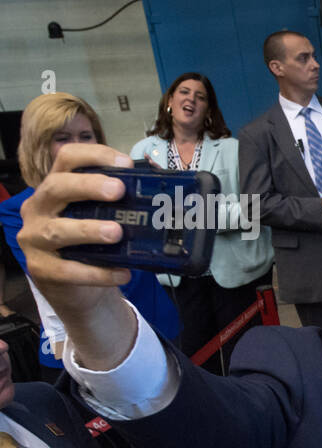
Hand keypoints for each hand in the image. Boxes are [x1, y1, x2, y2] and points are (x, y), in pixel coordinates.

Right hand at [19, 144, 133, 311]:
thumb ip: (119, 202)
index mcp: (55, 187)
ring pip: (57, 230)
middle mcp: (38, 208)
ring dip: (89, 230)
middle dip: (88, 186)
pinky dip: (97, 273)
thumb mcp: (99, 217)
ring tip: (116, 232)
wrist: (73, 287)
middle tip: (118, 190)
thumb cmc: (89, 243)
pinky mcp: (41, 269)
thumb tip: (157, 184)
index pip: (67, 159)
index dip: (94, 155)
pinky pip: (68, 270)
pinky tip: (121, 273)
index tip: (125, 163)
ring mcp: (34, 238)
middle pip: (57, 187)